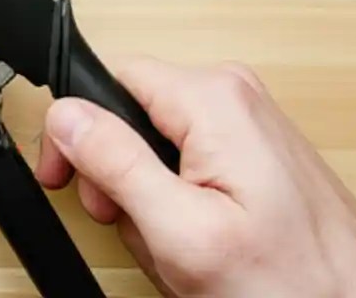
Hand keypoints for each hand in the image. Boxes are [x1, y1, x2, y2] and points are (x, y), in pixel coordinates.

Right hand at [36, 58, 355, 297]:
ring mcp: (248, 125)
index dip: (74, 131)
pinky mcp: (254, 152)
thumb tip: (67, 116)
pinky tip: (194, 239)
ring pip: (154, 145)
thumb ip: (117, 164)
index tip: (65, 179)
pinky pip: (186, 163)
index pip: (107, 78)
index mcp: (214, 99)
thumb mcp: (181, 230)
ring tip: (174, 245)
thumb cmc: (290, 285)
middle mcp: (235, 98)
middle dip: (116, 177)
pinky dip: (177, 205)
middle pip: (130, 114)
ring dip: (147, 201)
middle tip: (130, 225)